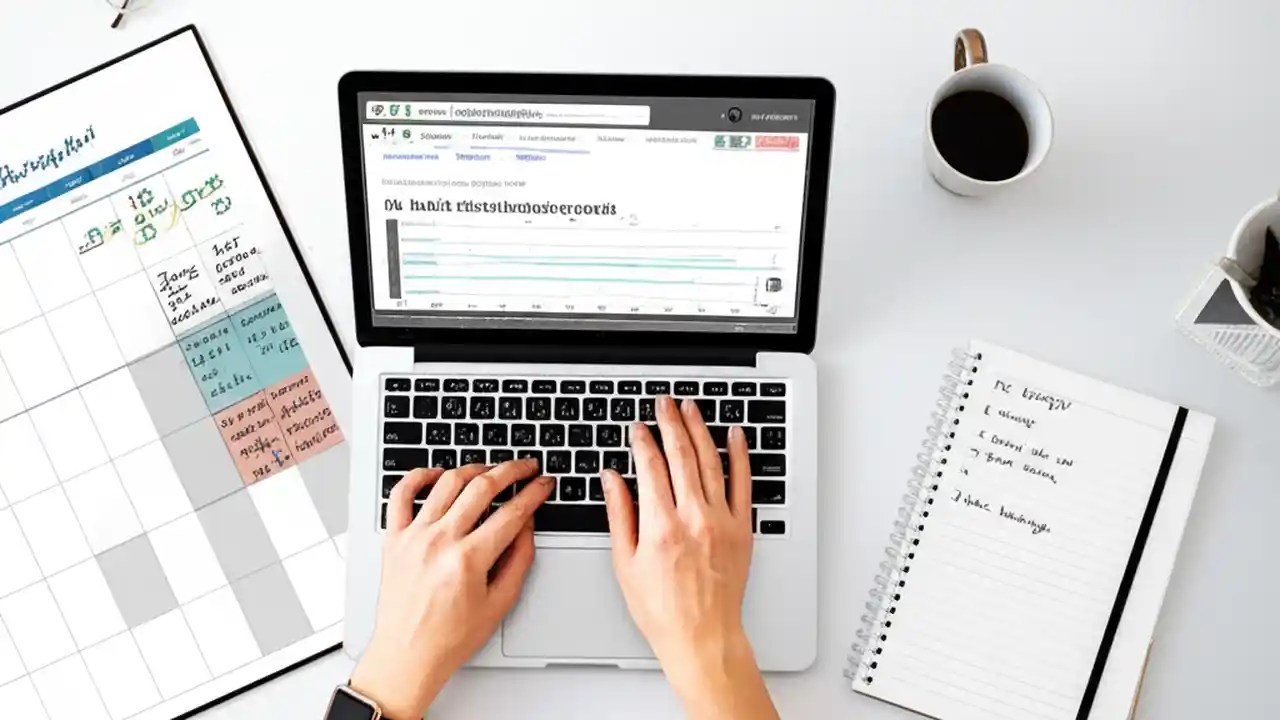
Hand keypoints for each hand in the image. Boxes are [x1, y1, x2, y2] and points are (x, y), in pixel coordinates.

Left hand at [350, 460, 553, 718]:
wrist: (406, 656)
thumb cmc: (450, 638)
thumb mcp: (499, 603)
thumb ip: (518, 559)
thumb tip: (527, 525)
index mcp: (468, 560)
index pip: (511, 513)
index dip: (534, 493)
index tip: (544, 483)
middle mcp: (439, 542)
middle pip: (482, 486)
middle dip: (511, 470)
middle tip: (525, 466)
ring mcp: (414, 536)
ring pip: (447, 482)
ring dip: (474, 469)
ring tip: (489, 470)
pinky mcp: (394, 538)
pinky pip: (402, 494)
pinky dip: (420, 476)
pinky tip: (438, 474)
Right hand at [603, 396, 778, 719]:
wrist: (702, 637)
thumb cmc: (662, 609)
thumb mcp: (626, 563)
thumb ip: (619, 515)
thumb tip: (612, 479)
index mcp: (661, 526)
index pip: (650, 467)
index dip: (642, 441)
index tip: (637, 427)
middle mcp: (693, 518)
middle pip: (682, 456)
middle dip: (670, 423)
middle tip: (664, 403)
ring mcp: (721, 522)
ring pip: (711, 462)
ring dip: (700, 430)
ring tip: (691, 409)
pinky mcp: (742, 529)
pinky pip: (742, 484)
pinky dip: (739, 456)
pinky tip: (734, 436)